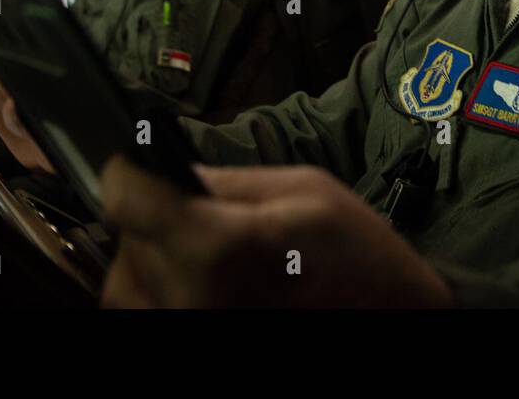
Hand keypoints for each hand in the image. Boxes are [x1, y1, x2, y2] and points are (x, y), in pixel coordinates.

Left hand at [99, 158, 454, 308]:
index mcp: (218, 248)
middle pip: (127, 244)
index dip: (132, 173)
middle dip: (155, 222)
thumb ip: (226, 180)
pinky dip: (167, 294)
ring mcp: (190, 332)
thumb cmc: (359, 261)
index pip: (126, 198)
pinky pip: (151, 314)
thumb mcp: (305, 188)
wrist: (393, 321)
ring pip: (128, 287)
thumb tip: (166, 172)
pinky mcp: (193, 349)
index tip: (141, 169)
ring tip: (210, 256)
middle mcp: (192, 301)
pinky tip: (209, 284)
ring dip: (156, 262)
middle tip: (202, 218)